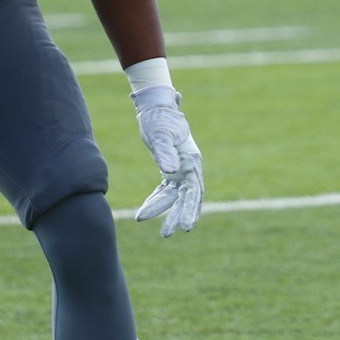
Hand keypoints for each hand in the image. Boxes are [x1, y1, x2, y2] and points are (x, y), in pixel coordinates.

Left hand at [132, 86, 203, 236]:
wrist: (155, 106)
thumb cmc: (158, 119)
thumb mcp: (160, 135)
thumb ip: (165, 153)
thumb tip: (171, 171)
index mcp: (192, 161)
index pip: (194, 192)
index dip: (191, 210)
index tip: (186, 227)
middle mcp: (189, 168)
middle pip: (187, 198)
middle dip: (178, 216)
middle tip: (167, 234)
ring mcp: (181, 169)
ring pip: (176, 197)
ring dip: (166, 211)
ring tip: (156, 230)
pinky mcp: (170, 169)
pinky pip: (166, 190)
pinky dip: (157, 200)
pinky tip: (145, 211)